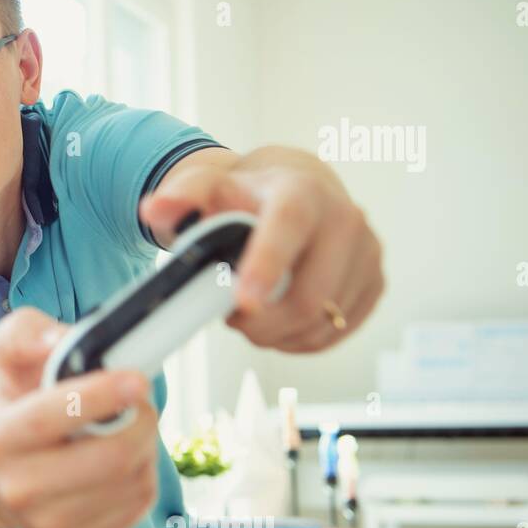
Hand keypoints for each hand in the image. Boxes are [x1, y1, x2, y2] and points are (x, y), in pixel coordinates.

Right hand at [0, 307, 158, 527]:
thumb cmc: (8, 407)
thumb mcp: (1, 355)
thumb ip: (25, 333)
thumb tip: (59, 341)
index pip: (52, 418)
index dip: (101, 396)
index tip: (136, 378)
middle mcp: (19, 490)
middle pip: (110, 458)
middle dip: (140, 420)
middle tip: (139, 398)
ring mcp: (49, 525)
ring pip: (132, 481)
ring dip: (144, 445)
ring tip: (124, 426)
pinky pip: (138, 504)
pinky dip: (142, 473)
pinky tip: (121, 458)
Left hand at [140, 145, 384, 352]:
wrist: (296, 188)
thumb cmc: (247, 195)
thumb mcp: (207, 187)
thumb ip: (179, 196)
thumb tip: (153, 210)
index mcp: (301, 192)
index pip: (287, 229)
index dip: (266, 266)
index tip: (243, 302)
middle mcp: (345, 219)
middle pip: (309, 295)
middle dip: (263, 323)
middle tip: (231, 319)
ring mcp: (367, 252)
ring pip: (322, 322)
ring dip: (279, 334)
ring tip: (253, 315)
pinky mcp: (375, 280)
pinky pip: (337, 331)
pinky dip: (302, 339)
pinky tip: (280, 323)